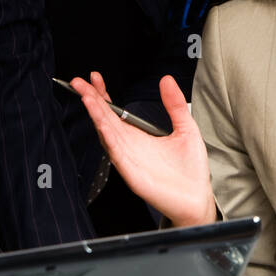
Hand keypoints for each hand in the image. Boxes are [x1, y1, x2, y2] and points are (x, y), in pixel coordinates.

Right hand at [72, 72, 216, 228]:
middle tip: (79, 81)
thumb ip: (175, 105)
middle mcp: (129, 146)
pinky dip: (107, 136)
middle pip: (104, 119)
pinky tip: (102, 123)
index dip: (103, 95)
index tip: (95, 77)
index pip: (115, 112)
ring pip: (106, 133)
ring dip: (96, 115)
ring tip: (87, 96)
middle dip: (91, 99)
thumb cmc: (190, 169)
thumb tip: (166, 79)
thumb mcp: (186, 129)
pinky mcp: (131, 172)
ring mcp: (128, 159)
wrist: (196, 198)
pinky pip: (116, 151)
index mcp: (139, 136)